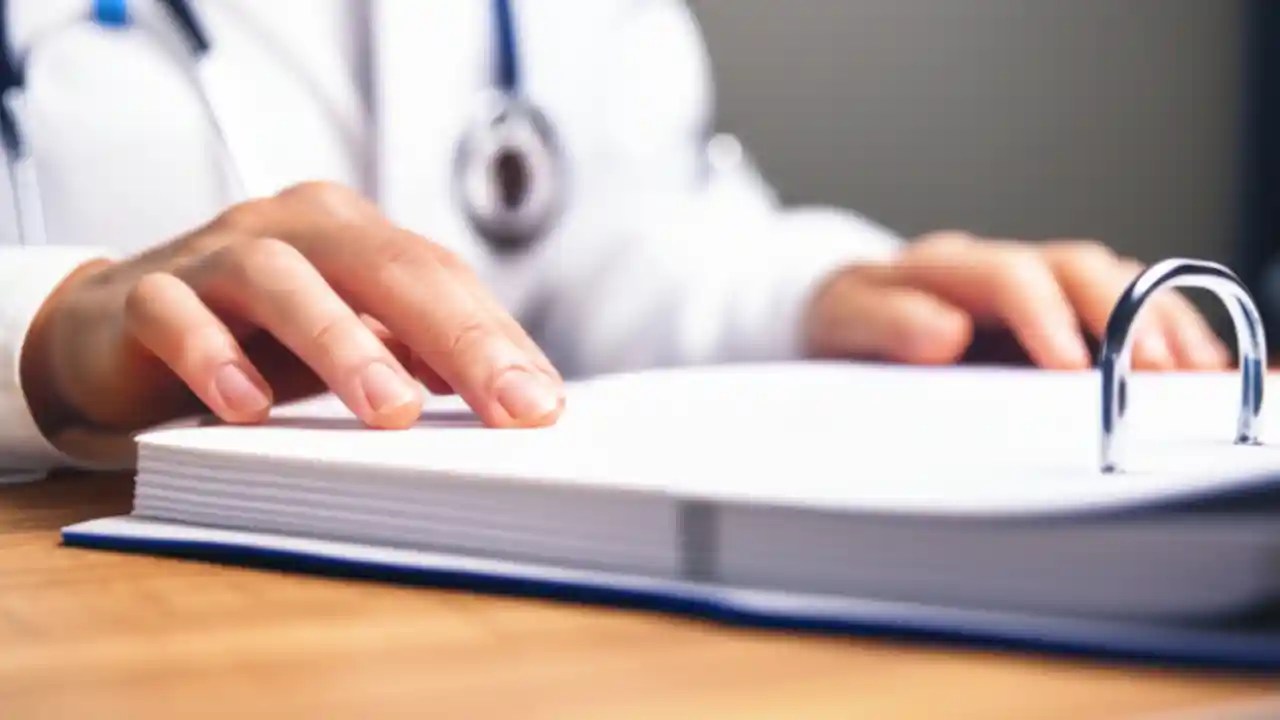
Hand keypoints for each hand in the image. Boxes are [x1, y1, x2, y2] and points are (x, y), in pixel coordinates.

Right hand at [22, 182, 564, 452]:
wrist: (115, 330)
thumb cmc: (256, 338)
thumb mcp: (347, 340)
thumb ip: (417, 354)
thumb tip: (519, 400)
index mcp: (352, 233)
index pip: (440, 275)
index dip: (495, 338)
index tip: (543, 405)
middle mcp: (292, 228)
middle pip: (385, 266)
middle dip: (455, 339)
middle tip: (508, 407)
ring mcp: (216, 255)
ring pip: (284, 281)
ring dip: (342, 344)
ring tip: (392, 412)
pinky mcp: (146, 295)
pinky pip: (178, 316)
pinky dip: (214, 359)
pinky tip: (247, 410)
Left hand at [804, 232, 1229, 369]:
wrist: (836, 321)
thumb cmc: (841, 327)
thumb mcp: (841, 324)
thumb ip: (885, 325)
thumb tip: (944, 333)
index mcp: (942, 267)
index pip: (1004, 275)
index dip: (1044, 315)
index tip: (1070, 366)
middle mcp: (995, 267)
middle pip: (1074, 267)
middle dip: (1122, 314)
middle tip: (1154, 370)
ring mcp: (1030, 287)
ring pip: (1110, 282)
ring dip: (1156, 322)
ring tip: (1190, 373)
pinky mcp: (1052, 314)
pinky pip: (1119, 309)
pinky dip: (1160, 333)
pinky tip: (1189, 367)